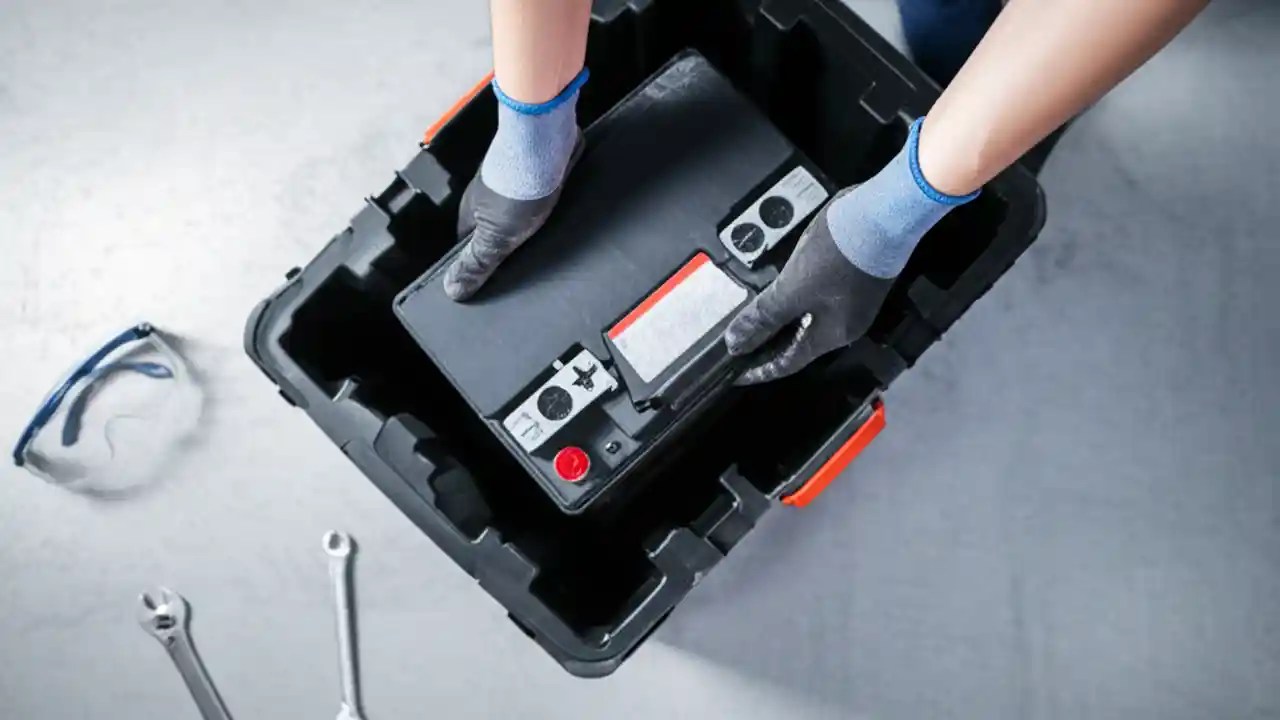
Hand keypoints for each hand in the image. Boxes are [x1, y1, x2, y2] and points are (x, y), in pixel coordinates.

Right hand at [443, 133, 583, 300]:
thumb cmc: (518, 188)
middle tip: (521, 265)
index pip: (467, 244)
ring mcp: (512, 181)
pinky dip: (543, 208)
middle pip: (491, 226)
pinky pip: (537, 195)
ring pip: (515, 211)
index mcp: (472, 211)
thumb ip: (476, 262)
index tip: (490, 280)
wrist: (543, 141)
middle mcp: (489, 195)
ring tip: (541, 244)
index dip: (477, 262)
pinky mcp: (536, 170)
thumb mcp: (496, 237)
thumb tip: (452, 290)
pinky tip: (555, 218)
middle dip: (503, 244)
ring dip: (525, 225)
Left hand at [724, 189, 894, 384]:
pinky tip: (779, 294)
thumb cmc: (839, 254)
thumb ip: (764, 317)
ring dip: (779, 324)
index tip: (735, 375)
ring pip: (806, 321)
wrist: (882, 212)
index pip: (788, 363)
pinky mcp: (852, 279)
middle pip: (798, 344)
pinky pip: (815, 301)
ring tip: (751, 322)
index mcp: (832, 335)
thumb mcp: (793, 288)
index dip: (759, 370)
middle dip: (767, 346)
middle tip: (737, 347)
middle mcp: (845, 325)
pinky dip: (794, 304)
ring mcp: (852, 301)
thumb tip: (735, 343)